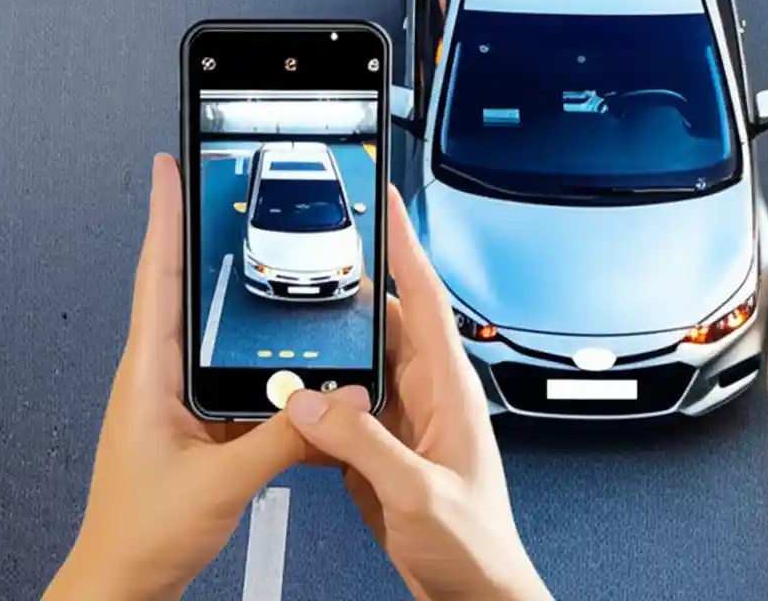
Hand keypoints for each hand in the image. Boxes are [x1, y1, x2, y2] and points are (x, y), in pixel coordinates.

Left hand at [44, 154, 306, 599]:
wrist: (122, 581)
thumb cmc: (140, 534)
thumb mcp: (222, 480)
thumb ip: (287, 437)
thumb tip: (336, 400)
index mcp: (148, 375)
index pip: (157, 276)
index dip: (165, 216)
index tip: (172, 168)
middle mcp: (155, 379)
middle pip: (178, 290)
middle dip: (194, 235)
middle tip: (211, 190)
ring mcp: (171, 401)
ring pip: (205, 333)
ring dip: (224, 295)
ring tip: (249, 258)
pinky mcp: (191, 425)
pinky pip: (225, 375)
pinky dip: (253, 359)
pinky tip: (279, 363)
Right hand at [284, 186, 551, 600]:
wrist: (474, 594)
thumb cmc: (474, 547)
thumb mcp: (418, 493)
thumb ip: (363, 445)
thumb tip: (310, 403)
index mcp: (450, 394)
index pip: (428, 302)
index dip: (406, 248)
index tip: (386, 204)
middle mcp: (429, 400)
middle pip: (389, 325)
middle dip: (357, 287)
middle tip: (321, 249)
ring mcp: (405, 424)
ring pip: (362, 366)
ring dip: (332, 347)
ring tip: (295, 319)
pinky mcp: (383, 451)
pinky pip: (346, 409)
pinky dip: (318, 398)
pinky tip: (294, 397)